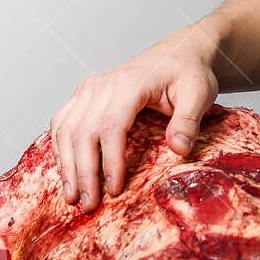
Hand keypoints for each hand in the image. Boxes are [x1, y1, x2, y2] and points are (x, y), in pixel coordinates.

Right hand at [48, 25, 219, 211]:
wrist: (178, 54)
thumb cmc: (188, 73)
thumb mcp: (199, 93)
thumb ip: (189, 121)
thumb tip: (179, 149)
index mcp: (129, 83)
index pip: (112, 126)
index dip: (110, 161)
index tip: (114, 190)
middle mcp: (102, 84)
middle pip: (83, 132)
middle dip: (84, 172)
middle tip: (89, 205)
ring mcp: (89, 88)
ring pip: (66, 130)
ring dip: (66, 165)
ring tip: (72, 197)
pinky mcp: (83, 95)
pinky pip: (62, 123)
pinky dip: (60, 149)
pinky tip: (65, 172)